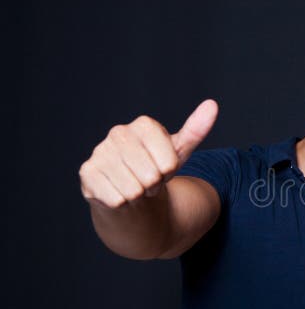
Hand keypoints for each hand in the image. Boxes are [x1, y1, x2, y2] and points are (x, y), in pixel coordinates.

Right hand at [79, 99, 217, 208]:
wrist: (131, 188)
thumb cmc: (157, 167)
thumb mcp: (180, 151)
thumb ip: (197, 129)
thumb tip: (212, 105)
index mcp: (144, 125)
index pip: (169, 163)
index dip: (169, 173)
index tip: (163, 168)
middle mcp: (118, 133)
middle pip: (151, 177)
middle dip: (154, 186)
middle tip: (149, 180)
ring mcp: (100, 152)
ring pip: (133, 190)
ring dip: (138, 195)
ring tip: (136, 185)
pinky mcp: (87, 172)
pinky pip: (116, 199)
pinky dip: (122, 202)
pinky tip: (119, 191)